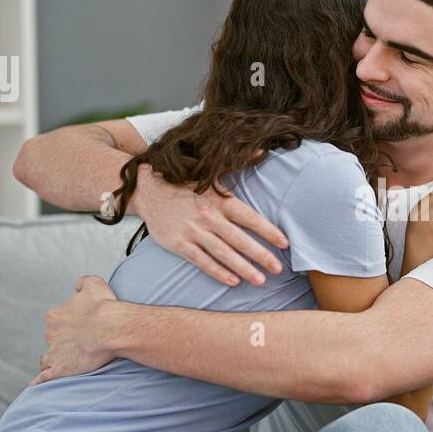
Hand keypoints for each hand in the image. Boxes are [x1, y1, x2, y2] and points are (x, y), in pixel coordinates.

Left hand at [31, 276, 119, 384]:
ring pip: (46, 358)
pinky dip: (39, 381)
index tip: (82, 327)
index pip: (55, 320)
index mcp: (55, 316)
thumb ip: (82, 283)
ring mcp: (54, 353)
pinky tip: (37, 384)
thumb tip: (77, 287)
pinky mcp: (59, 369)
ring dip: (53, 360)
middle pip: (52, 339)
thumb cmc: (105, 307)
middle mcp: (51, 334)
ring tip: (65, 364)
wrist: (112, 329)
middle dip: (62, 342)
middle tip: (80, 345)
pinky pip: (44, 377)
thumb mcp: (94, 284)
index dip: (68, 324)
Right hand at [132, 163, 288, 286]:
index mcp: (219, 199)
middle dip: (261, 255)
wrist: (147, 190)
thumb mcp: (209, 171)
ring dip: (243, 268)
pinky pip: (202, 261)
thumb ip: (238, 164)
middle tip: (278, 269)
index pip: (250, 218)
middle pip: (239, 240)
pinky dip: (218, 272)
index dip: (268, 231)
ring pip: (223, 254)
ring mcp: (192, 232)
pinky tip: (233, 281)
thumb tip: (262, 150)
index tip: (285, 243)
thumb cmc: (184, 182)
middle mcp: (208, 216)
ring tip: (260, 280)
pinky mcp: (178, 244)